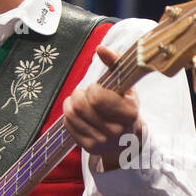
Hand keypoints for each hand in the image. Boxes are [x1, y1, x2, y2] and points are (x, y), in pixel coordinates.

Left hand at [62, 45, 146, 171]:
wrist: (127, 140)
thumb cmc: (124, 106)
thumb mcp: (126, 84)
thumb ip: (115, 63)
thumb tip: (101, 48)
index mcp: (128, 113)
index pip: (97, 97)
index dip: (93, 88)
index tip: (98, 88)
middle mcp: (116, 130)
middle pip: (80, 105)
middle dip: (79, 94)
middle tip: (86, 94)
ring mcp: (101, 141)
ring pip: (71, 114)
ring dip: (71, 102)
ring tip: (80, 100)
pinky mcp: (89, 147)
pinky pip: (67, 124)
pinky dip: (69, 115)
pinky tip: (78, 113)